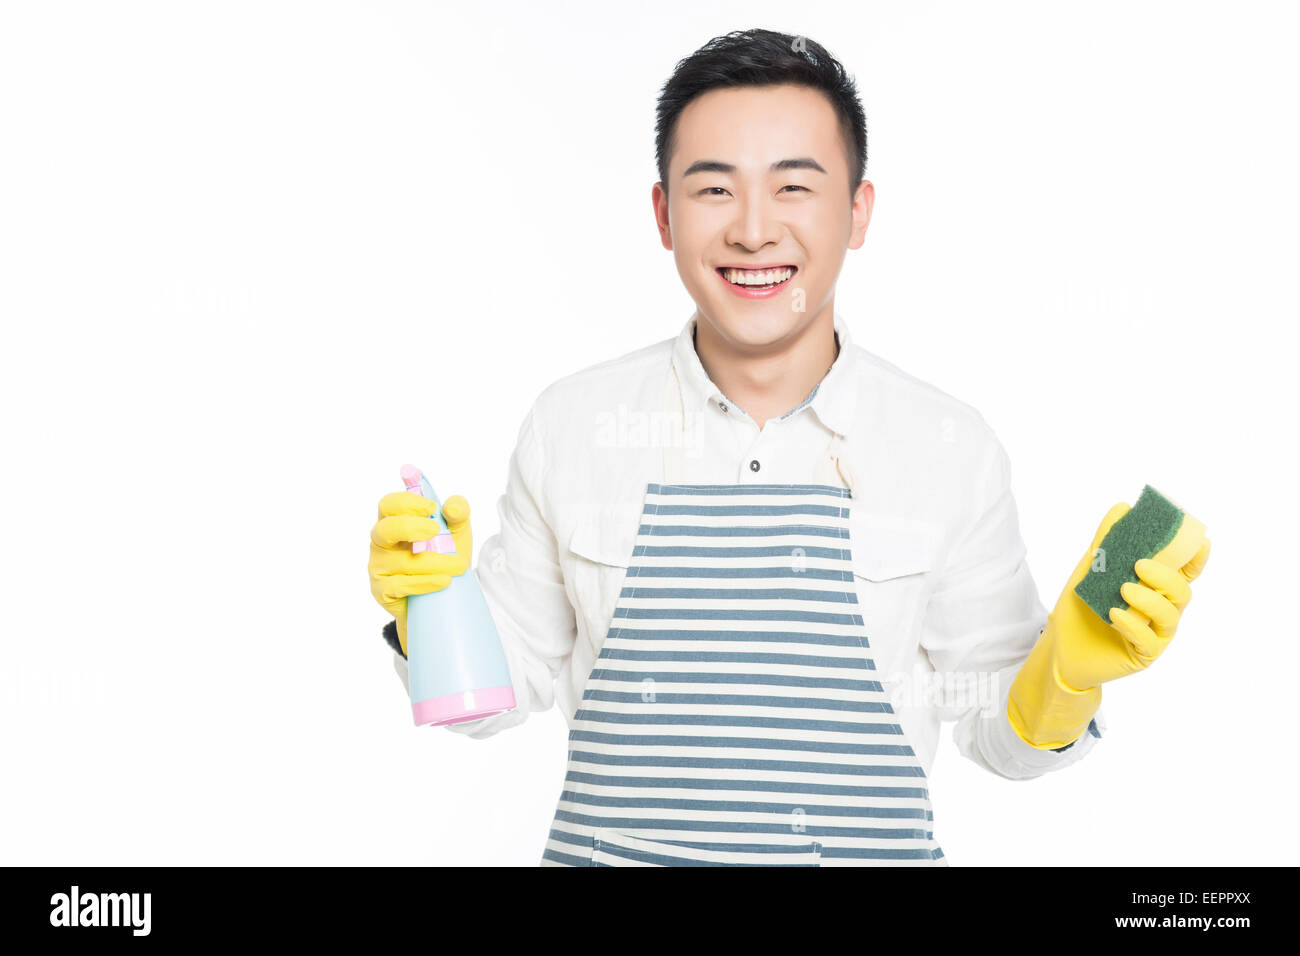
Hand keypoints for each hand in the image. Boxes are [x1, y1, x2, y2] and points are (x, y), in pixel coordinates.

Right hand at [368, 491, 472, 654]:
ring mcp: (379, 566)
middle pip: (385, 529)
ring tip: (459, 566)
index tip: (432, 507)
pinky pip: (399, 585)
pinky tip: (444, 581)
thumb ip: (458, 512)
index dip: (407, 503)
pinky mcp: (381, 590)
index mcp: (394, 520)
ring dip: (435, 562)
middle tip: (436, 530)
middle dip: (410, 527)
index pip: (389, 505)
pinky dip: (425, 583)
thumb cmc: (447, 555)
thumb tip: (451, 507)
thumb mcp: (457, 531)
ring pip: (401, 561)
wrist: (447, 594)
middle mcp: (382, 542)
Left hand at [1054, 502, 1210, 689]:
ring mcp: (1155, 634)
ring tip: (1124, 589)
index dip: (1195, 558)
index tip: (1200, 541)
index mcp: (1154, 588)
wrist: (1060, 648)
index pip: (1183, 572)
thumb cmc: (1080, 608)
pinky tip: (1115, 614)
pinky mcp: (1143, 654)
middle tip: (1139, 564)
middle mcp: (1160, 610)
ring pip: (1170, 615)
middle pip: (1180, 591)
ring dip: (1150, 600)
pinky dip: (1134, 625)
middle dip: (1165, 576)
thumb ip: (1107, 542)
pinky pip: (1148, 640)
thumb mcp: (1090, 571)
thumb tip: (1122, 507)